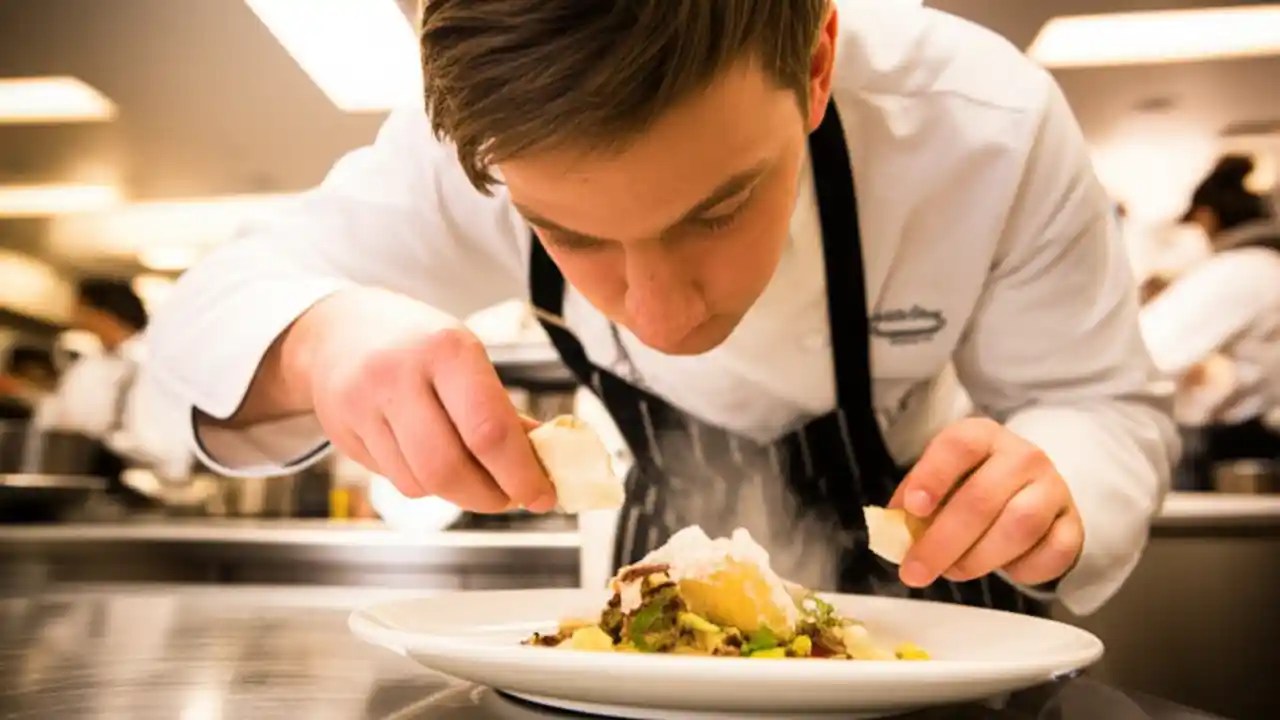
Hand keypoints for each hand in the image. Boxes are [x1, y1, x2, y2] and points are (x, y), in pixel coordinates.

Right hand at [290, 287, 555, 512]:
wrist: (338, 327)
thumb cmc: (418, 344)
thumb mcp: (465, 357)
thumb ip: (501, 410)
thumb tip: (545, 460)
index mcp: (446, 349)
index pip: (489, 430)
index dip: (520, 474)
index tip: (542, 496)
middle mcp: (400, 374)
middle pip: (449, 467)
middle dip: (489, 496)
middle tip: (511, 498)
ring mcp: (364, 404)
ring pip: (421, 483)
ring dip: (459, 494)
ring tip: (475, 479)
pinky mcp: (342, 430)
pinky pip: (396, 480)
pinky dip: (426, 484)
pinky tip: (433, 463)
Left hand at [889, 418, 1082, 588]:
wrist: (1033, 488)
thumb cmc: (974, 483)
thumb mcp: (941, 478)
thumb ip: (916, 498)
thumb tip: (892, 528)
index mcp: (983, 436)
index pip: (959, 446)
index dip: (933, 476)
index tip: (913, 508)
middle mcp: (1023, 456)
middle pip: (982, 498)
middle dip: (943, 541)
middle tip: (915, 571)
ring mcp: (1053, 489)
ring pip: (1019, 527)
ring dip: (978, 558)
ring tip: (952, 572)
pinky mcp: (1073, 524)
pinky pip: (1053, 552)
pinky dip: (1023, 570)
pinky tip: (1002, 570)